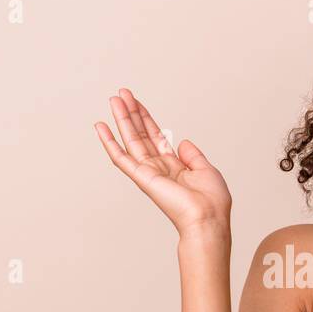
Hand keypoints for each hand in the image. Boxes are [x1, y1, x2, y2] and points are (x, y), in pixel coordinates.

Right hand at [95, 88, 230, 237]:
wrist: (207, 218)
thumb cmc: (211, 202)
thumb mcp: (206, 170)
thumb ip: (193, 155)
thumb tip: (182, 141)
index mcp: (174, 167)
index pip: (155, 137)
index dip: (146, 118)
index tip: (137, 102)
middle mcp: (159, 168)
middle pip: (140, 134)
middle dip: (132, 113)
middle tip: (121, 93)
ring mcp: (148, 172)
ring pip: (130, 140)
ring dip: (122, 119)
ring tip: (114, 99)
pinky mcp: (142, 177)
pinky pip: (120, 158)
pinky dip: (109, 142)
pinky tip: (100, 126)